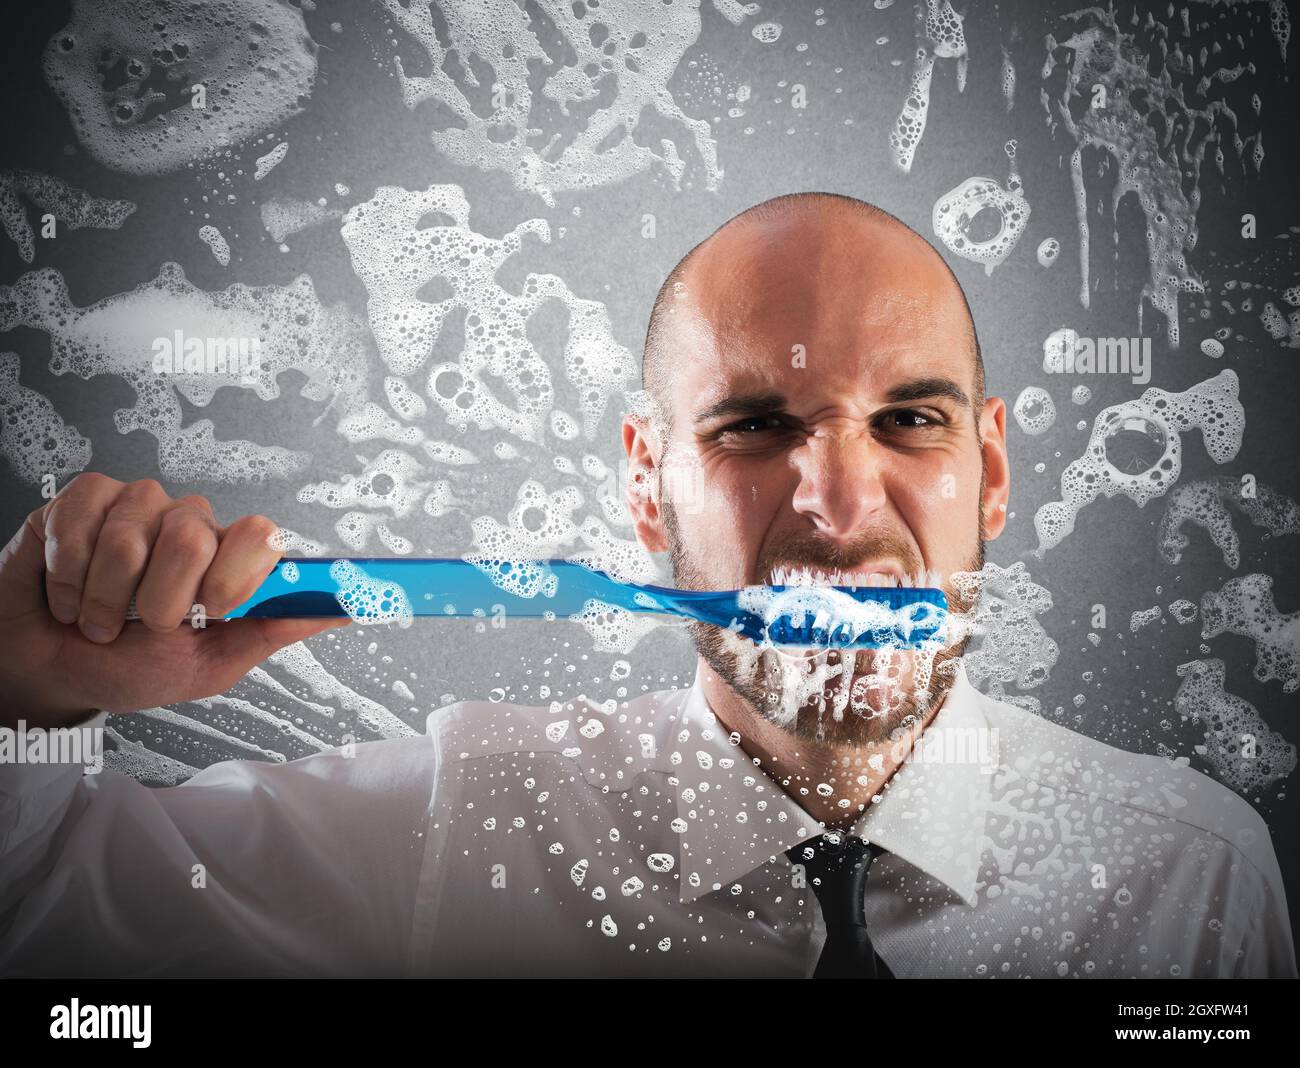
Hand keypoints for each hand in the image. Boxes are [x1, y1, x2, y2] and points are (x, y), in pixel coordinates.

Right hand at [0, 473, 347, 727]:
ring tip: (104, 618)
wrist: (51, 670)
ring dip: (107, 597)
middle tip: (146, 625)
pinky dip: (69, 573)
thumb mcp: (209, 664)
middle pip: (194, 534)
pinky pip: (81, 520)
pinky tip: (70, 592)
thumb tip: (344, 608)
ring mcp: (140, 507)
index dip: (235, 575)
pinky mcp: (85, 500)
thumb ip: (271, 629)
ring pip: (131, 535)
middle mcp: (191, 525)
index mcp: (231, 560)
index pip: (261, 535)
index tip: (211, 611)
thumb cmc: (130, 667)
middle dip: (161, 599)